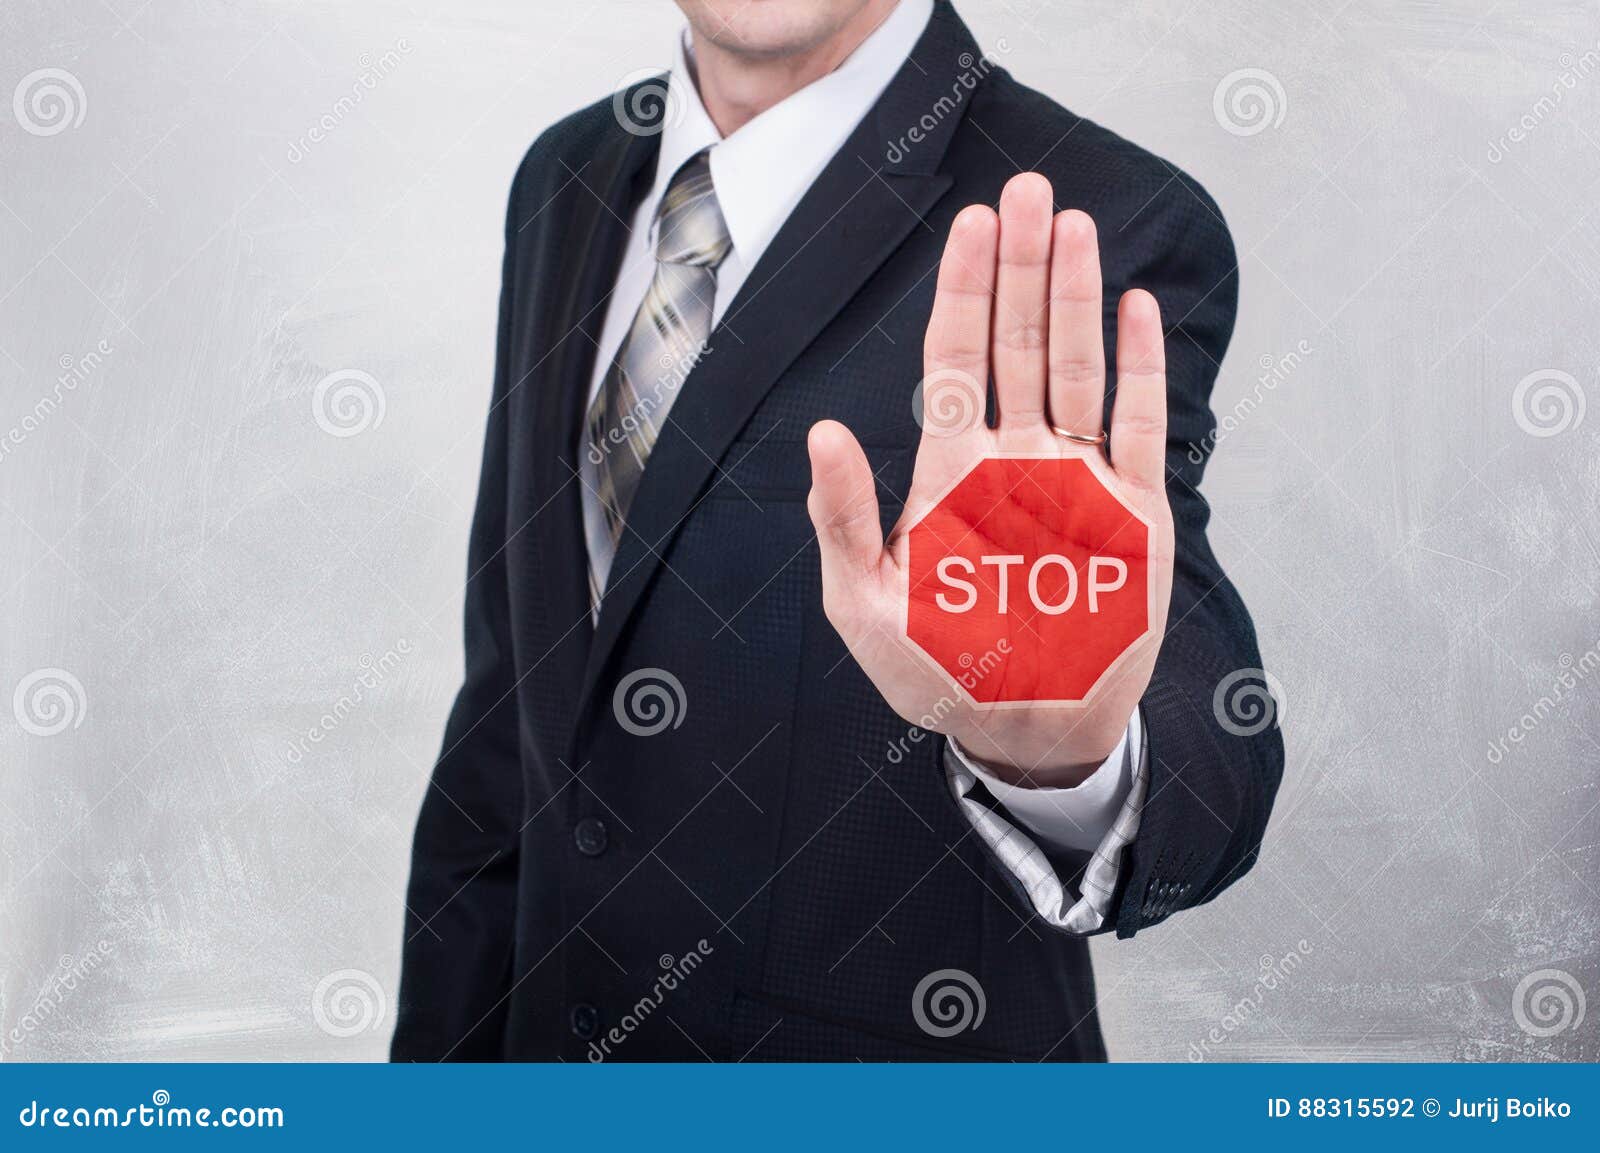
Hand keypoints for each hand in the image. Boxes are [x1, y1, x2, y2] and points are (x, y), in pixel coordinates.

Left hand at [805, 173, 1174, 788]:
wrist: (1024, 727)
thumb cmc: (936, 671)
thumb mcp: (867, 606)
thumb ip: (847, 521)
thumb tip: (822, 434)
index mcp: (952, 470)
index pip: (955, 357)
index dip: (962, 289)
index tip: (972, 223)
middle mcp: (1015, 458)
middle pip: (1016, 341)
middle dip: (1021, 266)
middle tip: (1028, 190)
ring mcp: (1077, 479)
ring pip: (1076, 367)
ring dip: (1077, 298)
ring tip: (1076, 226)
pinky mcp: (1131, 511)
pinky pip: (1139, 425)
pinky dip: (1139, 368)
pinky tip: (1134, 310)